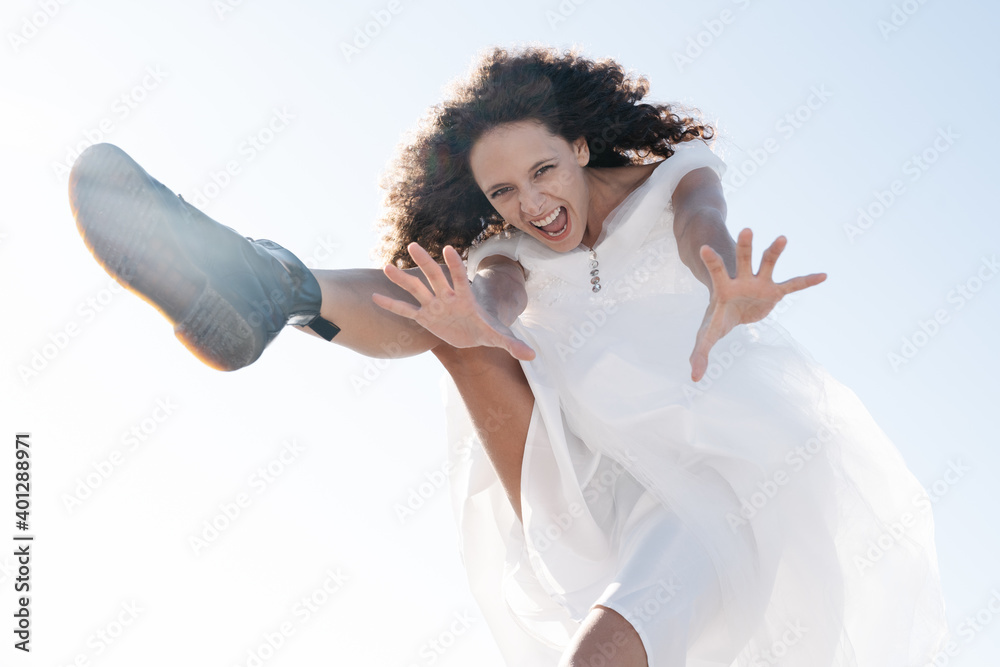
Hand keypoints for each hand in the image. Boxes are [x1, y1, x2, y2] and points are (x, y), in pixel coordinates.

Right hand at [372, 242, 535, 360]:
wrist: (474, 333)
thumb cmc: (487, 329)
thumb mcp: (500, 337)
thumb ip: (513, 344)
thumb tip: (532, 356)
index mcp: (465, 298)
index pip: (460, 277)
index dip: (455, 264)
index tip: (449, 248)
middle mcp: (447, 297)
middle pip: (435, 277)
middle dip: (425, 263)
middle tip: (413, 246)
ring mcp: (434, 306)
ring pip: (417, 290)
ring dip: (403, 280)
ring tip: (387, 267)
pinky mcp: (425, 318)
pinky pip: (407, 311)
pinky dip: (392, 306)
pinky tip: (375, 297)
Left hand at [690, 228, 825, 381]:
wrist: (733, 308)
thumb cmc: (718, 319)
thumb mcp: (707, 336)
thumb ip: (700, 354)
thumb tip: (694, 379)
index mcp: (723, 287)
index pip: (716, 271)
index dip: (712, 260)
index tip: (704, 248)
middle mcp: (742, 279)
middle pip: (742, 259)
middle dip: (745, 246)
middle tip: (746, 229)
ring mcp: (760, 283)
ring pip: (768, 263)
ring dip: (774, 251)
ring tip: (782, 238)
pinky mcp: (775, 292)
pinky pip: (793, 285)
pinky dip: (806, 282)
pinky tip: (824, 276)